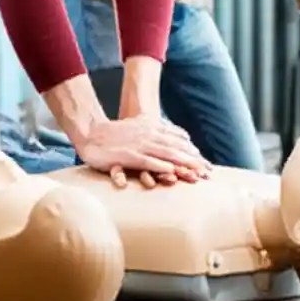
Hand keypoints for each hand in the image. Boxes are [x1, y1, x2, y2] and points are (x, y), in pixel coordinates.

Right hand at [77, 116, 211, 188]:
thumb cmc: (116, 134)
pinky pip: (146, 161)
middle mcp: (149, 136)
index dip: (194, 153)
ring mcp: (138, 145)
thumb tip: (182, 136)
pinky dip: (159, 166)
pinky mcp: (127, 155)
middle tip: (208, 173)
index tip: (208, 165)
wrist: (91, 133)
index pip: (178, 141)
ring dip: (182, 164)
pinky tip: (170, 172)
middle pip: (176, 149)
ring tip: (196, 173)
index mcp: (153, 129)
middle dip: (194, 161)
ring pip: (165, 155)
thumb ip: (160, 130)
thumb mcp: (142, 127)